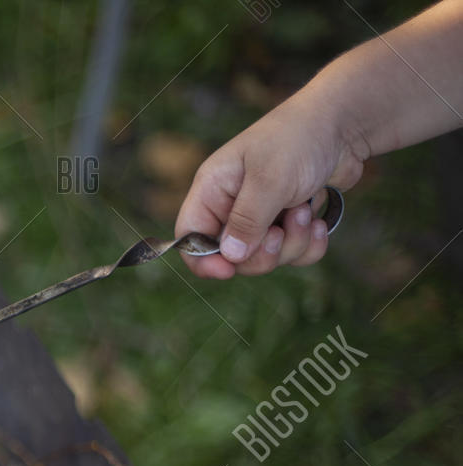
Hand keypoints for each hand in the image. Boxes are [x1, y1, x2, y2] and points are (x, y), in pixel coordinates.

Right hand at [175, 90, 366, 278]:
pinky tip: (319, 221)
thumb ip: (247, 220)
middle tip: (280, 232)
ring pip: (265, 258)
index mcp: (213, 190)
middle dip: (261, 252)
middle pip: (231, 256)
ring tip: (305, 211)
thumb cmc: (299, 138)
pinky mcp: (289, 222)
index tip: (227, 270)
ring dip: (291, 243)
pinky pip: (292, 254)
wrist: (346, 123)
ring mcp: (262, 216)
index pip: (190, 236)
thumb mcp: (269, 178)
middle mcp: (232, 206)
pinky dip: (309, 244)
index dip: (202, 259)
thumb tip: (230, 257)